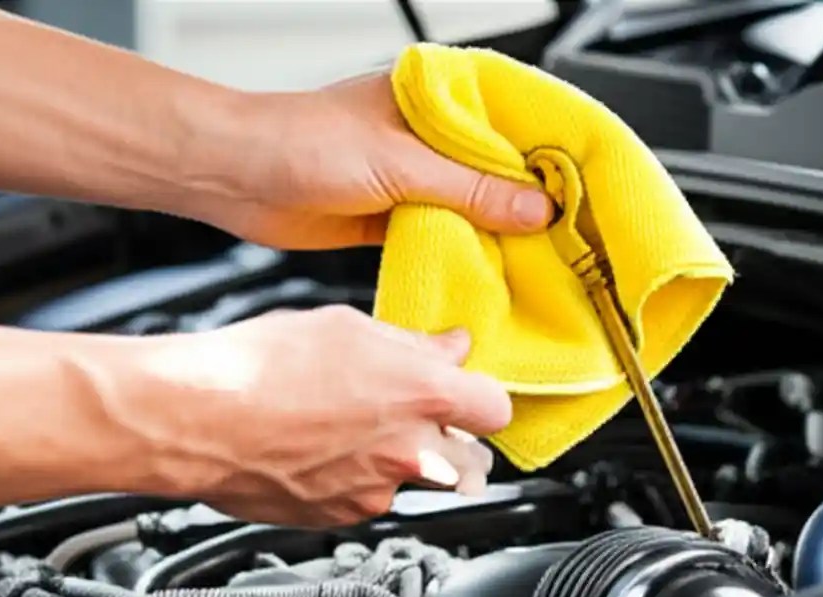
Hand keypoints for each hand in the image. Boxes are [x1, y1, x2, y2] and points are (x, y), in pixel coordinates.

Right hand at [115, 305, 508, 526]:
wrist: (193, 419)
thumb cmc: (258, 367)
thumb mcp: (345, 327)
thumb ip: (411, 344)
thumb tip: (448, 348)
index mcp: (422, 395)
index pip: (497, 410)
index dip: (481, 398)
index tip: (466, 390)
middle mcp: (410, 452)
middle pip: (470, 459)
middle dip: (453, 439)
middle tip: (419, 414)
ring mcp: (376, 491)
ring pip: (417, 481)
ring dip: (403, 460)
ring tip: (354, 428)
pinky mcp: (341, 517)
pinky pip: (370, 498)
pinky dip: (358, 479)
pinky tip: (322, 449)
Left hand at [206, 72, 553, 249]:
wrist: (234, 176)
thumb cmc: (300, 141)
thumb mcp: (401, 164)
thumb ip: (471, 189)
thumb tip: (534, 208)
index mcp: (436, 97)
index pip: (512, 120)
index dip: (551, 153)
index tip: (588, 185)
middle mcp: (429, 134)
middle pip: (498, 170)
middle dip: (531, 201)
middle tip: (574, 234)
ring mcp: (412, 176)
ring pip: (474, 206)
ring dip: (500, 232)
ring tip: (545, 259)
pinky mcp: (392, 214)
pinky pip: (443, 234)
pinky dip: (465, 252)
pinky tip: (495, 271)